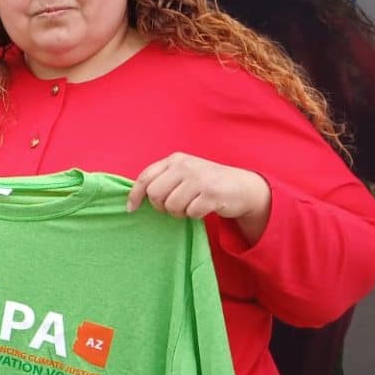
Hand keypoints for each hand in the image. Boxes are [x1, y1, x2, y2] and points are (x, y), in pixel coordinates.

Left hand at [128, 153, 271, 238]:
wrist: (243, 187)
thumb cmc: (206, 183)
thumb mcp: (183, 174)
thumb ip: (162, 179)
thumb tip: (134, 198)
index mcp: (175, 159)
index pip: (145, 177)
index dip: (135, 195)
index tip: (131, 209)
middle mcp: (186, 166)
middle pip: (155, 194)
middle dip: (161, 206)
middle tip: (173, 207)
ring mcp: (199, 179)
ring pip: (171, 206)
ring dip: (179, 212)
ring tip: (190, 206)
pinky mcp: (212, 194)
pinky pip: (190, 213)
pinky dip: (194, 215)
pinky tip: (203, 208)